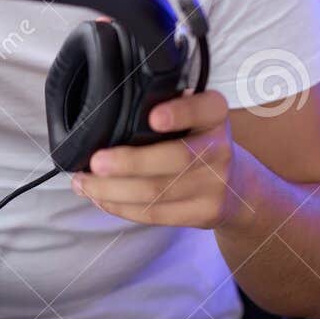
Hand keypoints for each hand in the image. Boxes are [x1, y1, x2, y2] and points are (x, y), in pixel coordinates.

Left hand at [70, 89, 255, 229]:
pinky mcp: (203, 214)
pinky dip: (121, 207)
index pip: (205, 109)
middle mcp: (220, 149)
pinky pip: (156, 214)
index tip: (154, 117)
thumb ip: (164, 104)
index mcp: (214, 115)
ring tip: (82, 182)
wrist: (237, 186)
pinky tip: (100, 197)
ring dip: (113, 190)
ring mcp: (215, 185)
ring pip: (159, 193)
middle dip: (131, 162)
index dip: (181, 113)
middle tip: (96, 162)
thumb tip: (109, 104)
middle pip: (176, 159)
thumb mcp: (192, 114)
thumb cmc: (196, 140)